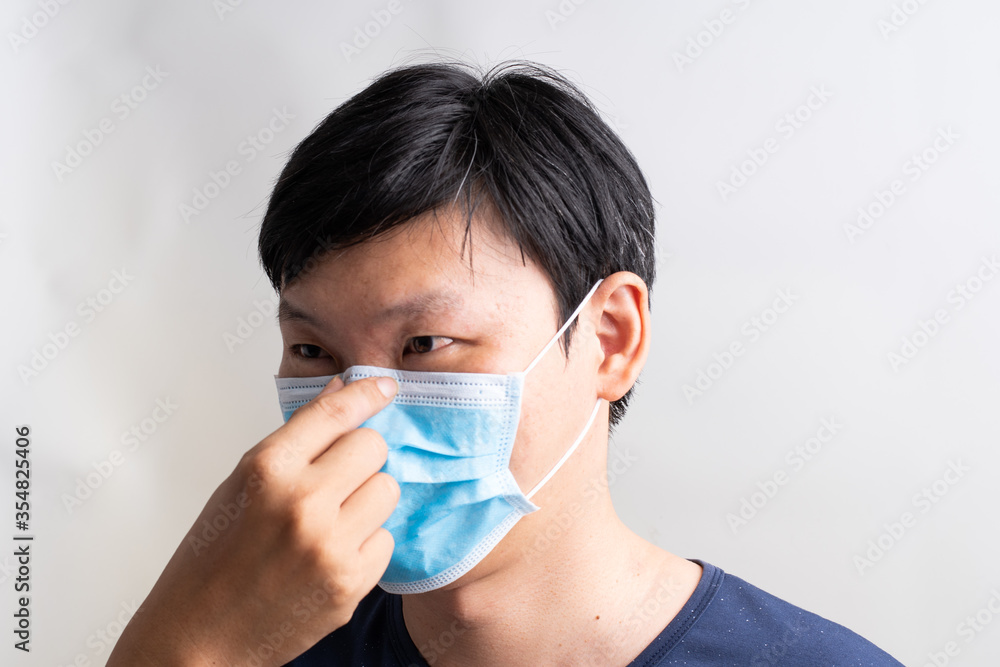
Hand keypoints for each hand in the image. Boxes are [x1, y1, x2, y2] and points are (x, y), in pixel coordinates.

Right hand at [108, 375, 399, 665]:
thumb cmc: (212, 558)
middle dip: (359, 458)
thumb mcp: (240, 484)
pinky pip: (386, 538)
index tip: (384, 387)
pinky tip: (331, 555)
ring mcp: (330, 546)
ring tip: (331, 520)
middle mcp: (302, 503)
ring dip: (367, 499)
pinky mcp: (350, 584)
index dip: (366, 393)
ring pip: (388, 489)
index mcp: (267, 469)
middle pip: (374, 447)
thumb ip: (296, 437)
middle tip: (334, 479)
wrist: (199, 639)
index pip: (336, 412)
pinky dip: (366, 543)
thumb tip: (340, 390)